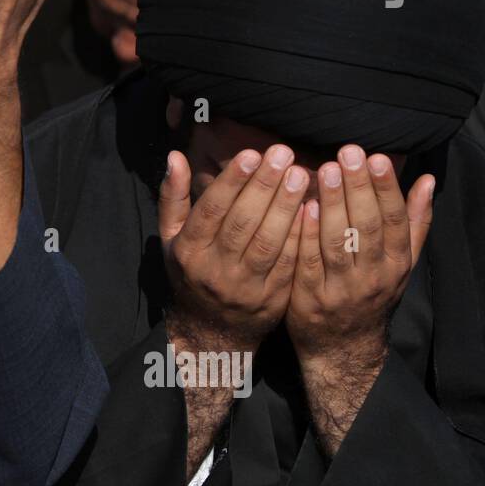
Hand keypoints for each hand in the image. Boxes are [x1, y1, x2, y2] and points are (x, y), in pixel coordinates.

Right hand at [160, 145, 309, 353]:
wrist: (210, 332)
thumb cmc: (191, 273)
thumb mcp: (171, 238)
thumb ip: (173, 197)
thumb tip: (175, 157)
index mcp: (188, 251)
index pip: (211, 210)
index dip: (231, 181)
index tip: (251, 153)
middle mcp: (214, 270)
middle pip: (242, 222)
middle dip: (265, 185)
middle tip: (284, 154)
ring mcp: (244, 288)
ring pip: (268, 242)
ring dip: (287, 206)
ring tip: (301, 174)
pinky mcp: (272, 300)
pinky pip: (289, 263)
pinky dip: (300, 235)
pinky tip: (314, 209)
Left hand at [287, 145, 433, 368]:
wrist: (344, 349)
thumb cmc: (372, 295)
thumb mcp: (401, 264)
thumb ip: (413, 223)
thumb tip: (427, 180)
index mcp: (396, 264)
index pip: (394, 220)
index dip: (387, 188)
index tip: (377, 157)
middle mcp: (373, 276)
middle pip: (367, 226)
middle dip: (358, 187)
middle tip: (347, 153)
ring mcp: (342, 289)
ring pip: (338, 242)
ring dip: (333, 204)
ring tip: (324, 170)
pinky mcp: (311, 298)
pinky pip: (310, 263)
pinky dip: (307, 235)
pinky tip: (303, 208)